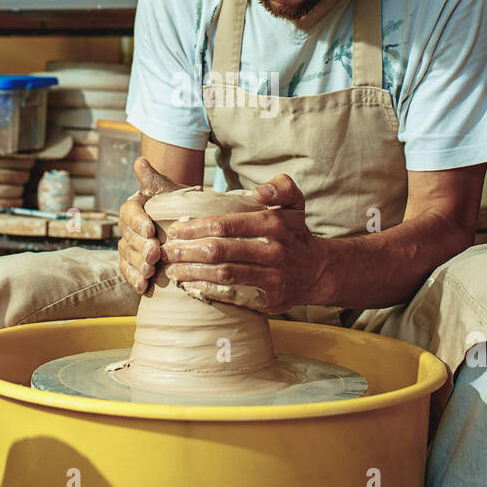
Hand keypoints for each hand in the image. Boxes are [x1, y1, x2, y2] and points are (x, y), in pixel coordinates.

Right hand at [117, 157, 187, 293]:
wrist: (185, 221)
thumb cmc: (177, 203)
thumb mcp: (169, 190)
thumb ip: (153, 180)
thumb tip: (140, 161)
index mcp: (134, 207)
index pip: (129, 212)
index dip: (137, 222)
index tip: (149, 229)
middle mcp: (128, 227)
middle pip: (128, 237)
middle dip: (140, 247)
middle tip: (154, 254)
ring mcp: (130, 246)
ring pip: (128, 256)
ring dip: (138, 264)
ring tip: (150, 271)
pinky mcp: (134, 263)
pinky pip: (129, 272)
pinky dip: (135, 280)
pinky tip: (143, 287)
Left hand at [159, 174, 328, 313]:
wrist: (319, 271)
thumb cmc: (296, 233)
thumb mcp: (296, 204)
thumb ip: (282, 186)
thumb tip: (259, 190)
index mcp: (274, 224)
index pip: (226, 225)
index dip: (197, 227)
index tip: (175, 229)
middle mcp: (273, 251)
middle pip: (220, 251)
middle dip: (188, 251)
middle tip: (167, 252)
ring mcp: (272, 277)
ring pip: (224, 274)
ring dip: (193, 273)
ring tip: (173, 270)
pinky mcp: (270, 299)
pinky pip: (235, 296)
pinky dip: (210, 291)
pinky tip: (193, 287)